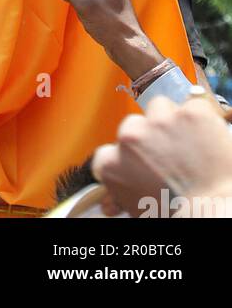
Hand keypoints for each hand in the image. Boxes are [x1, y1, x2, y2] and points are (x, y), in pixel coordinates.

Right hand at [91, 97, 231, 217]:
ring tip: (189, 147)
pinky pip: (194, 106)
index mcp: (112, 162)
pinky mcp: (192, 112)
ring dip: (171, 122)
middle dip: (149, 136)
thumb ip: (122, 192)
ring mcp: (162, 120)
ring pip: (161, 107)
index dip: (125, 158)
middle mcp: (131, 135)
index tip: (137, 164)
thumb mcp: (138, 208)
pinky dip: (200, 121)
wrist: (213, 211)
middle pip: (133, 124)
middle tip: (168, 157)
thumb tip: (112, 201)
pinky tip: (206, 140)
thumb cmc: (177, 214)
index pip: (107, 153)